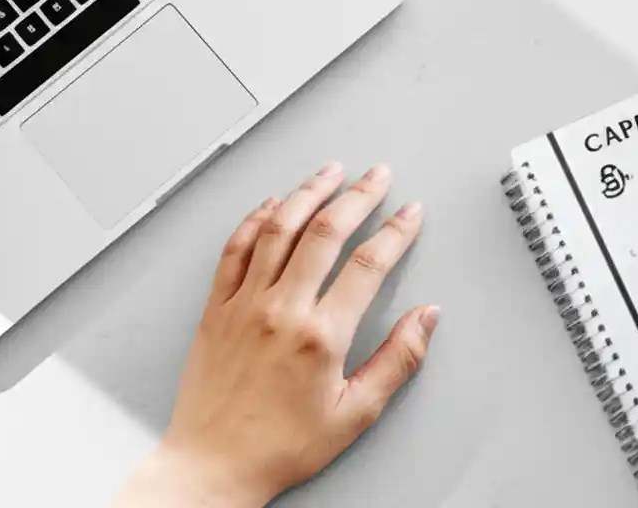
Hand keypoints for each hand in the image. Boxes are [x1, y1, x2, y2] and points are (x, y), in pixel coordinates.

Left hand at [115, 162, 438, 507]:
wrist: (211, 466)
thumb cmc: (279, 447)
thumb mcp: (355, 413)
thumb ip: (397, 360)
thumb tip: (426, 319)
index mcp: (320, 336)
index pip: (368, 265)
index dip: (395, 232)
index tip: (410, 214)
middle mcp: (280, 310)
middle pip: (325, 231)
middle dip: (358, 195)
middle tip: (377, 177)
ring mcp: (243, 304)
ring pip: (278, 227)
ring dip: (308, 192)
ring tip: (330, 172)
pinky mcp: (214, 309)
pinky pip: (235, 248)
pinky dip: (255, 218)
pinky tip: (272, 204)